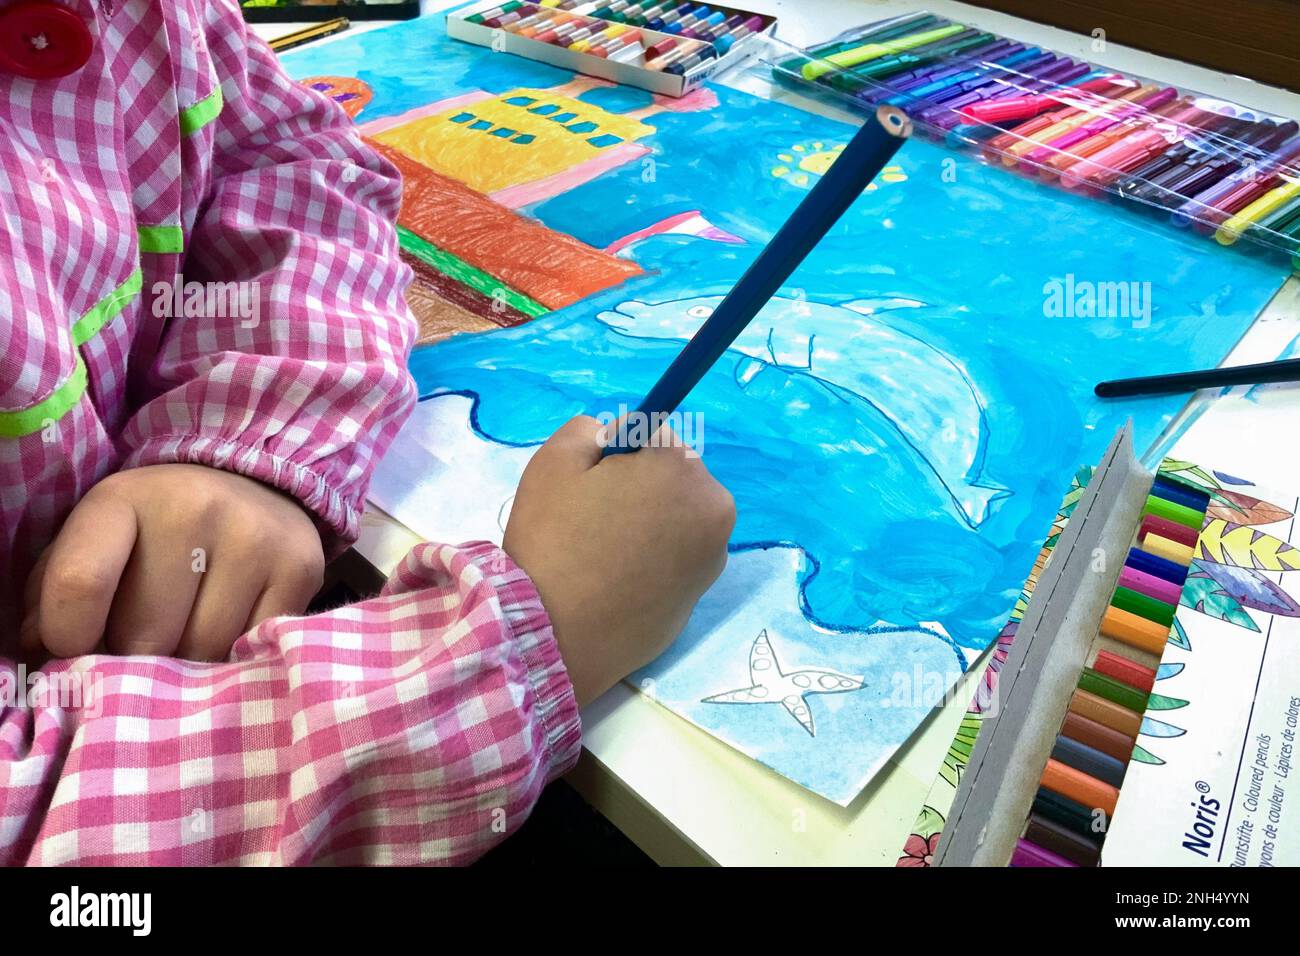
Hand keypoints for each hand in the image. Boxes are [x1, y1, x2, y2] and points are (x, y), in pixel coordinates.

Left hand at [22, 464, 324, 660]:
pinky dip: (235, 658)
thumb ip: (54, 592)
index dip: (69, 638)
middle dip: (135, 659)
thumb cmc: (156, 528)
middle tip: (142, 646)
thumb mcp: (98, 540)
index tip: (77, 649)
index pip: (80, 583)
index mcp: (124, 498)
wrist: (251, 483)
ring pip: (203, 652)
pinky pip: (254, 649)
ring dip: (188, 667)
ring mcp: (255, 538)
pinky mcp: (300, 568)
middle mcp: (194, 509)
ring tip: (186, 640)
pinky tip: (227, 635)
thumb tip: (42, 653)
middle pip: (144, 636)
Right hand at [504, 416, 734, 706]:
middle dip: (642, 486)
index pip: (656, 434)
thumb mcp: (554, 461)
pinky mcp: (699, 600)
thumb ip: (588, 430)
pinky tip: (617, 582)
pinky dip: (654, 562)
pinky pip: (676, 561)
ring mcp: (712, 561)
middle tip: (593, 519)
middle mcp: (714, 512)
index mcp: (684, 470)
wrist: (555, 638)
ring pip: (677, 519)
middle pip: (674, 477)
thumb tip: (612, 438)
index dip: (619, 452)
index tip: (592, 481)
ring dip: (650, 523)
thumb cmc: (553, 542)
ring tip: (603, 554)